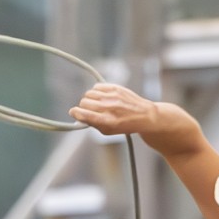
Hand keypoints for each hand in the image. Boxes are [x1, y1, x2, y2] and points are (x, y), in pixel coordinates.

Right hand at [69, 83, 184, 141]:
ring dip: (89, 99)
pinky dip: (95, 92)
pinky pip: (96, 87)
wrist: (144, 116)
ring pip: (88, 94)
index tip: (74, 113)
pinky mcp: (116, 88)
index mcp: (106, 121)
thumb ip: (93, 124)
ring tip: (95, 104)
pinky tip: (101, 96)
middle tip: (88, 110)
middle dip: (83, 107)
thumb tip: (79, 116)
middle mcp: (109, 108)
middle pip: (83, 102)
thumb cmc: (124, 125)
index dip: (75, 113)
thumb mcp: (108, 131)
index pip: (83, 114)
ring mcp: (112, 96)